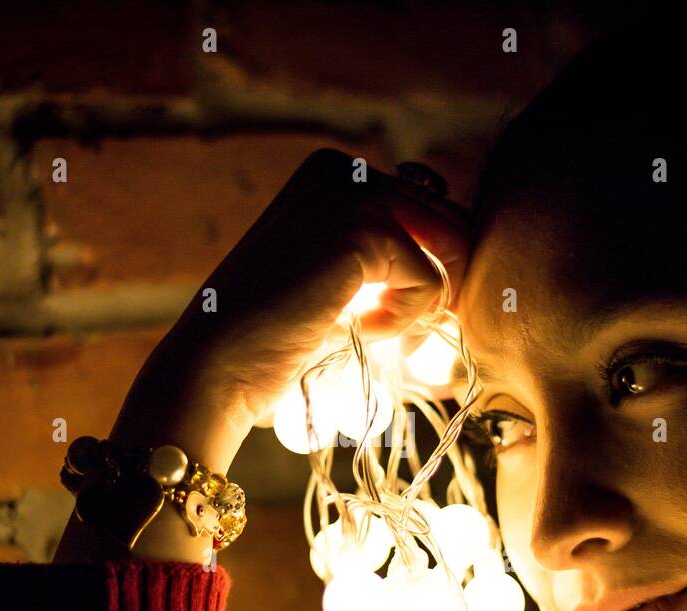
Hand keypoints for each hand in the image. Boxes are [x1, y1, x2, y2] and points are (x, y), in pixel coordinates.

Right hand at [55, 149, 470, 563]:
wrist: (219, 364)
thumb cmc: (277, 339)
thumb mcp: (341, 283)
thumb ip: (391, 262)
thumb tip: (466, 278)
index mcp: (335, 175)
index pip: (433, 214)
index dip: (435, 276)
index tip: (398, 324)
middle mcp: (344, 169)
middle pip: (452, 225)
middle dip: (442, 290)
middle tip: (403, 339)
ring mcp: (352, 192)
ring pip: (447, 254)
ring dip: (418, 308)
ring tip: (367, 332)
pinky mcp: (364, 228)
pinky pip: (430, 282)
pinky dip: (400, 321)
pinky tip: (350, 329)